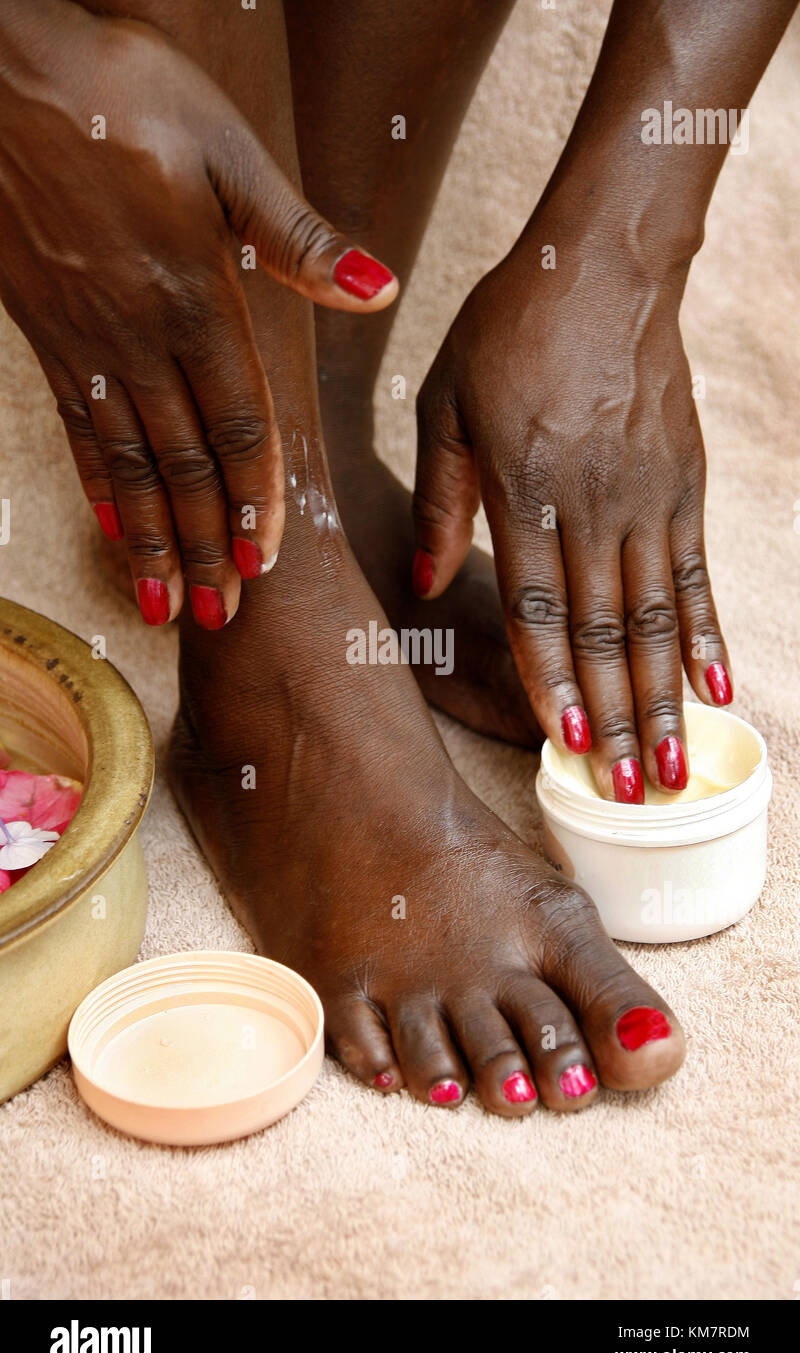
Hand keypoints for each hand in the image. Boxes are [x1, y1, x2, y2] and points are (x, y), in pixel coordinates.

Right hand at [0, 1, 395, 626]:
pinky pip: (79, 430)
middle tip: (224, 615)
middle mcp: (140, 339)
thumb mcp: (226, 149)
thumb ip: (297, 237)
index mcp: (195, 301)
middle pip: (182, 467)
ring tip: (170, 604)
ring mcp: (88, 344)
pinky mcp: (48, 336)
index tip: (267, 562)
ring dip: (154, 540)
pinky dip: (99, 489)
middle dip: (207, 545)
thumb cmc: (119, 91)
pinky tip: (113, 532)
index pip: (237, 428)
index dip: (255, 500)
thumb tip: (379, 289)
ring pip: (127, 465)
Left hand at [412, 235, 731, 799]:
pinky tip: (717, 688)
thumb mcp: (443, 403)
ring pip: (655, 615)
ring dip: (663, 696)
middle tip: (632, 789)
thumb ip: (437, 498)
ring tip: (675, 765)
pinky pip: (695, 572)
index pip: (536, 606)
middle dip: (617, 714)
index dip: (552, 678)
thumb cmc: (508, 329)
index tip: (567, 743)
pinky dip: (707, 633)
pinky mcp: (683, 482)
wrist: (603, 262)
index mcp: (521, 488)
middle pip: (604, 629)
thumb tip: (420, 580)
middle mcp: (589, 502)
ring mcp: (645, 495)